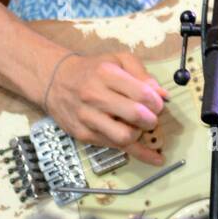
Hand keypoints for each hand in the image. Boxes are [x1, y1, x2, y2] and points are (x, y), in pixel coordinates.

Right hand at [44, 50, 168, 165]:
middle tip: (152, 117)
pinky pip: (115, 148)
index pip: (141, 93)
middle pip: (135, 116)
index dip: (157, 102)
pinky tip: (155, 158)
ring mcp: (87, 117)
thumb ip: (142, 74)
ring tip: (140, 127)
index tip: (159, 104)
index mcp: (106, 73)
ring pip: (124, 136)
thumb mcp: (117, 60)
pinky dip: (138, 154)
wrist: (55, 81)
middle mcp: (94, 95)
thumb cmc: (91, 70)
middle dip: (152, 119)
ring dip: (140, 134)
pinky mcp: (83, 135)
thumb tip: (163, 95)